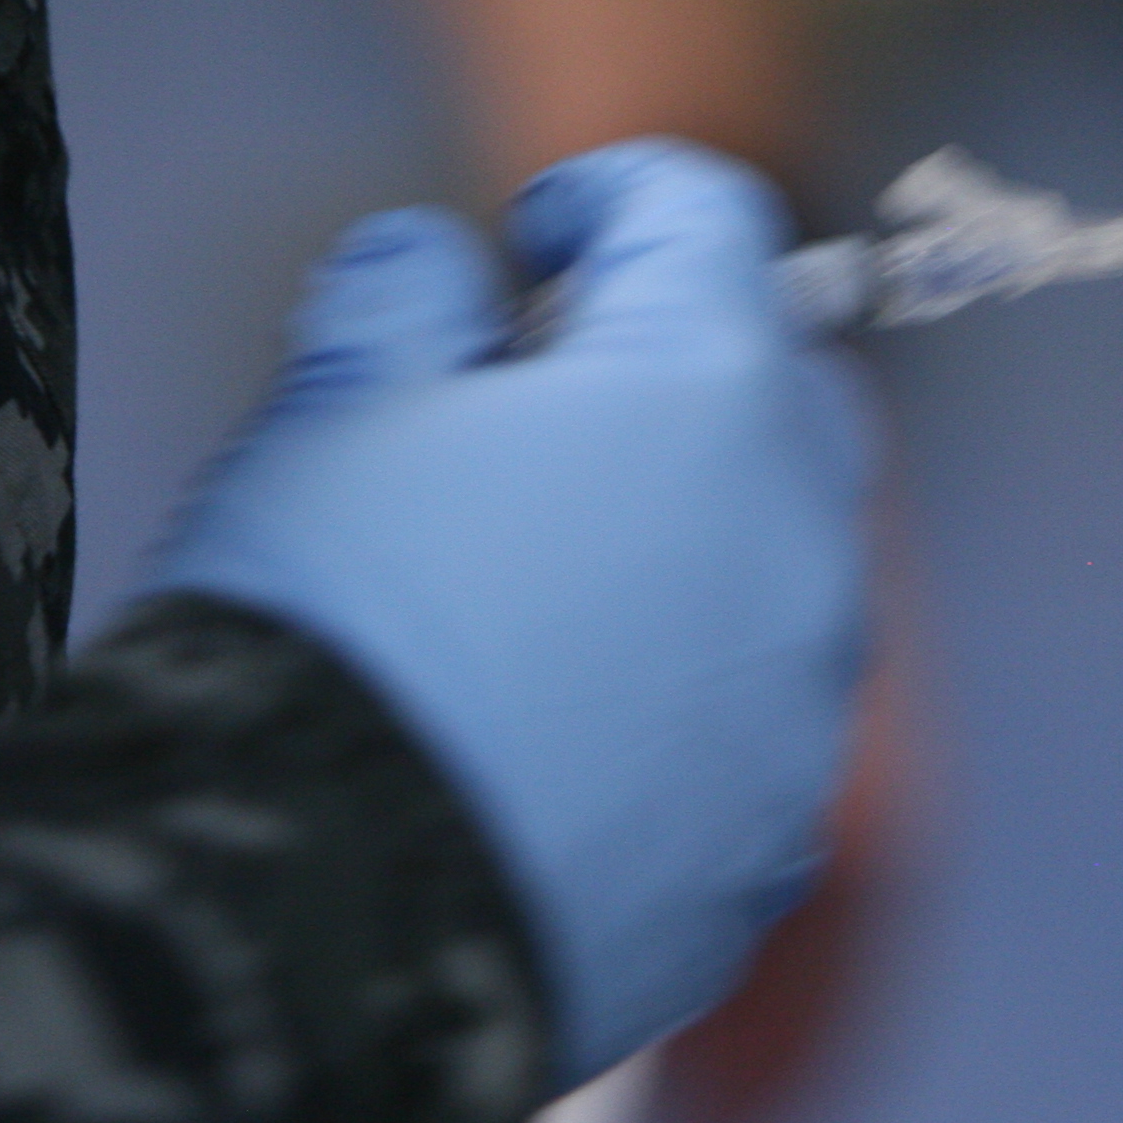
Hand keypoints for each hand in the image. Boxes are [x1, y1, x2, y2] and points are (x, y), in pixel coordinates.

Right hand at [144, 141, 872, 1089]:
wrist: (318, 922)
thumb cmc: (329, 634)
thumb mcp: (330, 407)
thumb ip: (402, 296)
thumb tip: (440, 275)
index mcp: (709, 390)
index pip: (704, 219)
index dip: (610, 200)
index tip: (537, 238)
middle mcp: (800, 542)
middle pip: (775, 396)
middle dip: (677, 376)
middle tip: (539, 410)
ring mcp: (803, 708)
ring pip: (773, 574)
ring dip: (682, 548)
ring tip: (530, 590)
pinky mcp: (767, 847)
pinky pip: (742, 733)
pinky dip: (671, 703)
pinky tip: (550, 738)